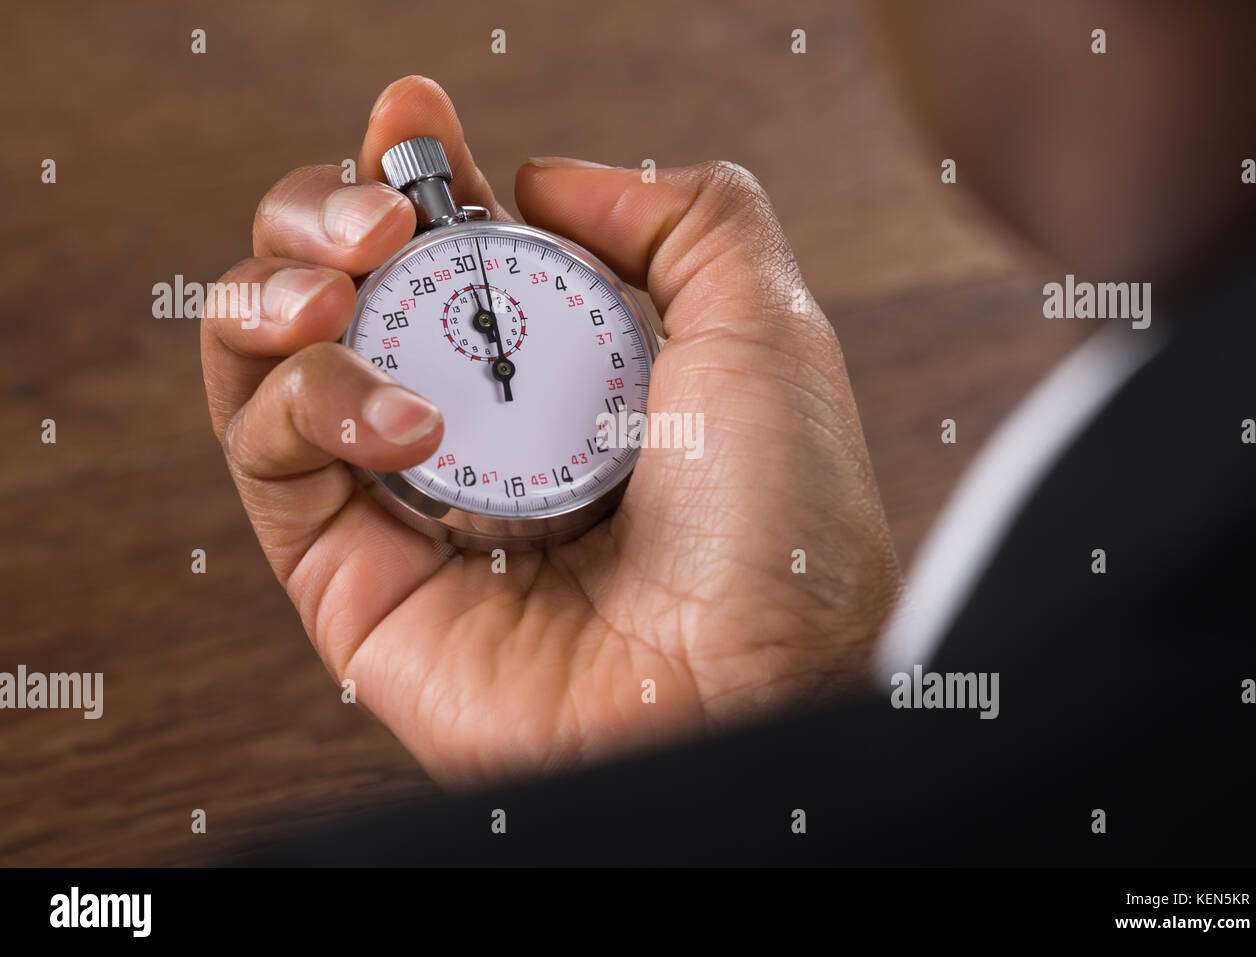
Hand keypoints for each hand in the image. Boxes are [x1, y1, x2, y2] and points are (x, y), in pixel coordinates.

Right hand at [201, 76, 899, 786]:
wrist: (756, 687)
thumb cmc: (777, 529)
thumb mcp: (763, 326)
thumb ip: (680, 217)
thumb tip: (547, 177)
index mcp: (562, 371)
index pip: (448, 252)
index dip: (413, 171)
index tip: (412, 112)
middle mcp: (474, 431)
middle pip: (336, 293)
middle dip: (322, 215)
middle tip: (375, 215)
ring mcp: (405, 506)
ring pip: (267, 366)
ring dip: (277, 294)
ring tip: (342, 288)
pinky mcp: (352, 581)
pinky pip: (266, 462)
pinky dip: (302, 405)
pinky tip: (400, 417)